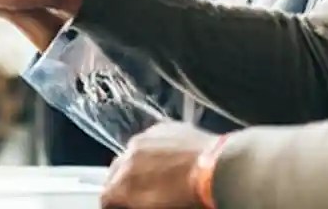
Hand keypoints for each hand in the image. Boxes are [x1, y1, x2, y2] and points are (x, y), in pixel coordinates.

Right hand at [100, 122, 217, 208]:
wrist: (220, 169)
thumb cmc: (191, 198)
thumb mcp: (157, 207)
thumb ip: (134, 202)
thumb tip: (127, 200)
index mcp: (124, 183)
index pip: (106, 197)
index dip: (114, 204)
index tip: (123, 205)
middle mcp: (128, 156)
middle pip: (115, 173)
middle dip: (123, 184)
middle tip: (138, 194)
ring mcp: (145, 138)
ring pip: (132, 153)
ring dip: (139, 165)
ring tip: (157, 176)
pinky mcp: (163, 127)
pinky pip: (151, 141)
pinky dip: (156, 150)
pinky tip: (171, 160)